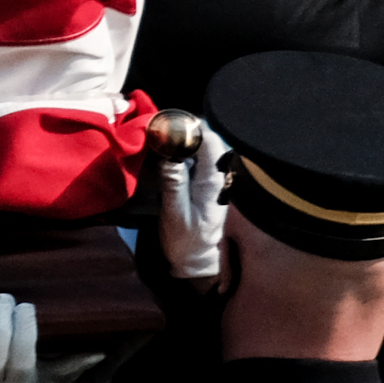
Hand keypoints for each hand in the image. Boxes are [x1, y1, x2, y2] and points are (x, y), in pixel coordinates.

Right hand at [159, 125, 231, 279]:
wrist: (196, 260)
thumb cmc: (185, 241)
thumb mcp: (175, 216)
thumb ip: (174, 186)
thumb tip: (169, 157)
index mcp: (212, 185)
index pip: (211, 145)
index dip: (194, 129)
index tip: (171, 123)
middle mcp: (219, 178)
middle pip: (211, 141)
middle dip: (189, 129)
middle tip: (164, 125)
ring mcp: (215, 180)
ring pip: (207, 147)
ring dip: (188, 138)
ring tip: (166, 134)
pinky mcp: (208, 184)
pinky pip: (202, 158)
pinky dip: (187, 149)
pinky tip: (172, 150)